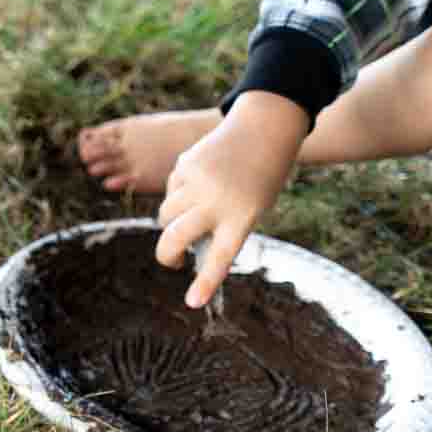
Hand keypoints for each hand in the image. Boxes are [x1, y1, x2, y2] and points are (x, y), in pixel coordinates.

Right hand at [155, 91, 308, 307]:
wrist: (265, 128)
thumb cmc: (260, 179)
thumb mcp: (250, 208)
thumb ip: (219, 228)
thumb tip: (177, 243)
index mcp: (243, 216)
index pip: (221, 256)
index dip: (205, 282)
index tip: (193, 303)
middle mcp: (218, 200)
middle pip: (174, 237)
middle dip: (166, 256)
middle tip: (173, 262)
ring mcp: (198, 181)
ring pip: (166, 215)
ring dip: (171, 222)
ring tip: (190, 216)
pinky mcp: (185, 164)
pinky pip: (170, 190)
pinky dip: (178, 193)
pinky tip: (200, 181)